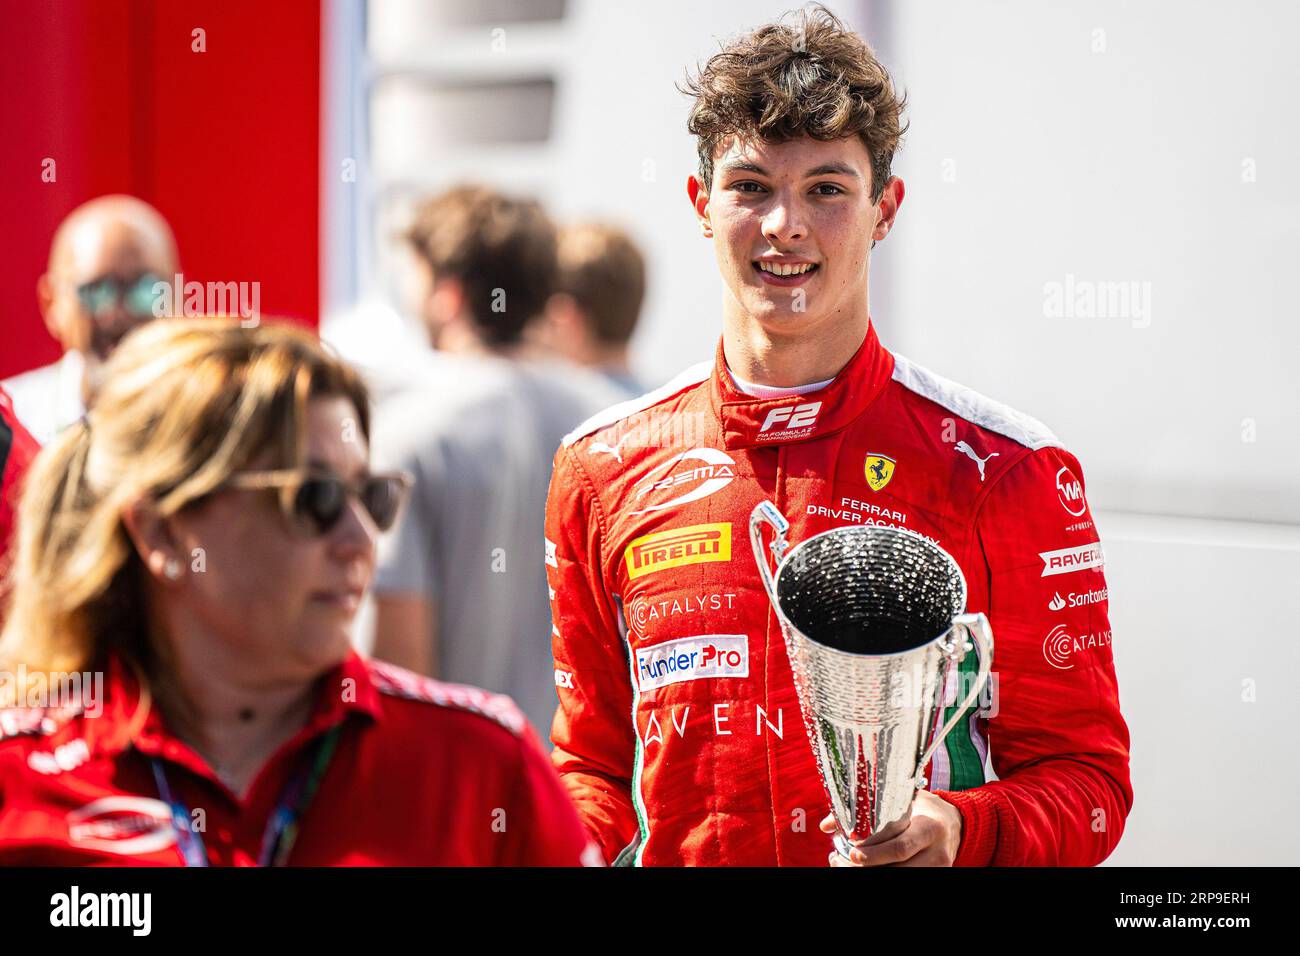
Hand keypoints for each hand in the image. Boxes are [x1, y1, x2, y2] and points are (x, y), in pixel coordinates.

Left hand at [820, 790, 962, 866]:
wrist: (953, 822)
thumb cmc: (921, 808)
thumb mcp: (901, 801)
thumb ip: (865, 809)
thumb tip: (827, 825)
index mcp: (929, 827)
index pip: (901, 847)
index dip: (875, 854)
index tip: (852, 853)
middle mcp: (936, 851)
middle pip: (899, 868)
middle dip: (867, 868)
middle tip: (842, 862)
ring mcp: (938, 867)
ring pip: (902, 876)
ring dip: (871, 873)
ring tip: (847, 865)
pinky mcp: (937, 874)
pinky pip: (907, 878)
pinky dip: (882, 873)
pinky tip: (863, 867)